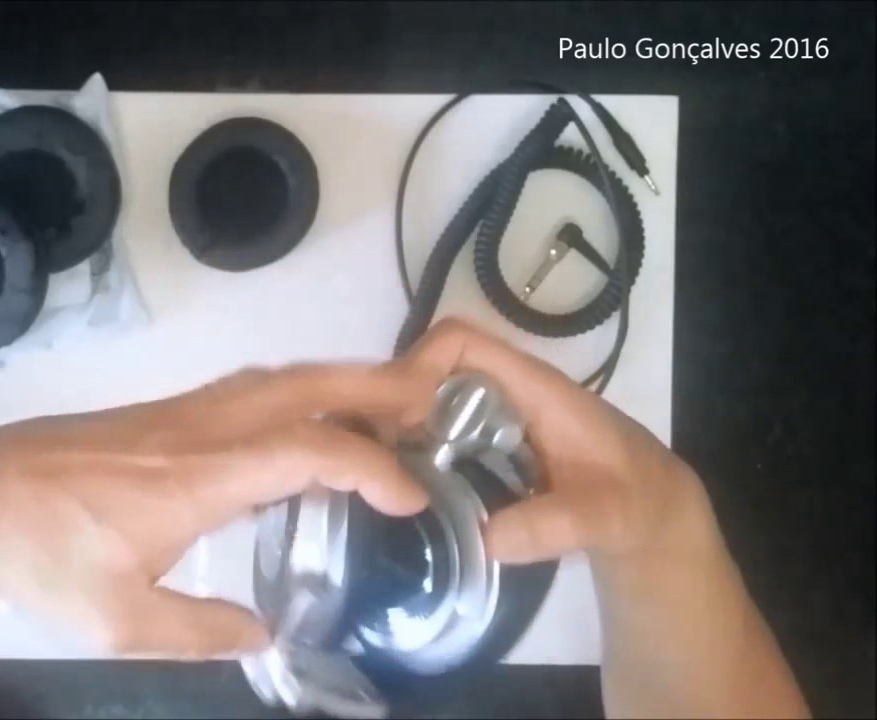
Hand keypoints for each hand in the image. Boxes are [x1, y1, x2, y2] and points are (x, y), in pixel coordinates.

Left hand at [0, 365, 430, 659]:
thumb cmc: (40, 559)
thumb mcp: (122, 623)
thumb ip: (203, 633)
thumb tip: (265, 634)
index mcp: (200, 477)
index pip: (307, 451)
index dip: (372, 468)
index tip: (414, 496)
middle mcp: (199, 429)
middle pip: (304, 387)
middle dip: (377, 391)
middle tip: (435, 403)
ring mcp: (177, 413)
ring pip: (275, 378)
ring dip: (339, 383)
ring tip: (388, 403)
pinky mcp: (158, 414)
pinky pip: (246, 389)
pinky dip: (296, 391)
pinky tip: (305, 416)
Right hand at [392, 318, 710, 571]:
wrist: (650, 513)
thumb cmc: (633, 501)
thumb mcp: (605, 517)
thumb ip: (556, 524)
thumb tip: (487, 538)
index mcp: (532, 388)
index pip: (461, 344)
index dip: (417, 365)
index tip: (393, 421)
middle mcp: (503, 393)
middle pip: (427, 370)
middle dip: (390, 402)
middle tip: (366, 457)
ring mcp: (490, 418)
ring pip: (424, 401)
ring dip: (392, 429)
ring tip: (370, 475)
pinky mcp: (484, 445)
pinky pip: (433, 432)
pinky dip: (408, 452)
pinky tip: (396, 489)